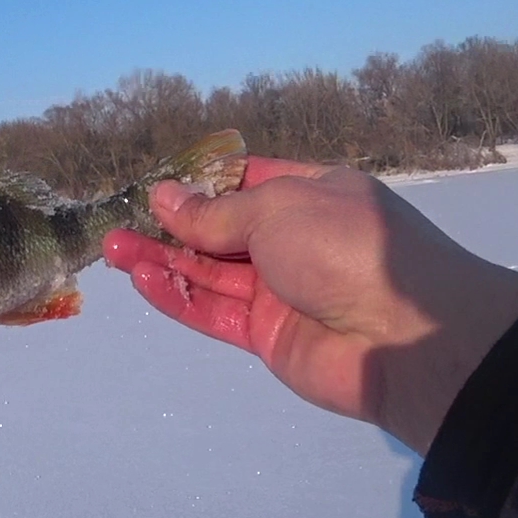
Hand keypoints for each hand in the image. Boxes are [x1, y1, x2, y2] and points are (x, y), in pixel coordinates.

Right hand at [103, 157, 517, 453]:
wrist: (406, 337)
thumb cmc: (349, 247)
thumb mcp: (278, 208)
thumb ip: (215, 212)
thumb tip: (165, 198)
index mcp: (315, 194)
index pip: (248, 180)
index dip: (202, 183)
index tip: (156, 184)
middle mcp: (297, 240)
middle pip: (221, 229)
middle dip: (171, 224)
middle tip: (118, 221)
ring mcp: (282, 290)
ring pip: (210, 272)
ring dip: (161, 259)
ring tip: (110, 248)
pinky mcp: (267, 336)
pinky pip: (214, 310)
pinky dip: (176, 295)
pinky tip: (139, 278)